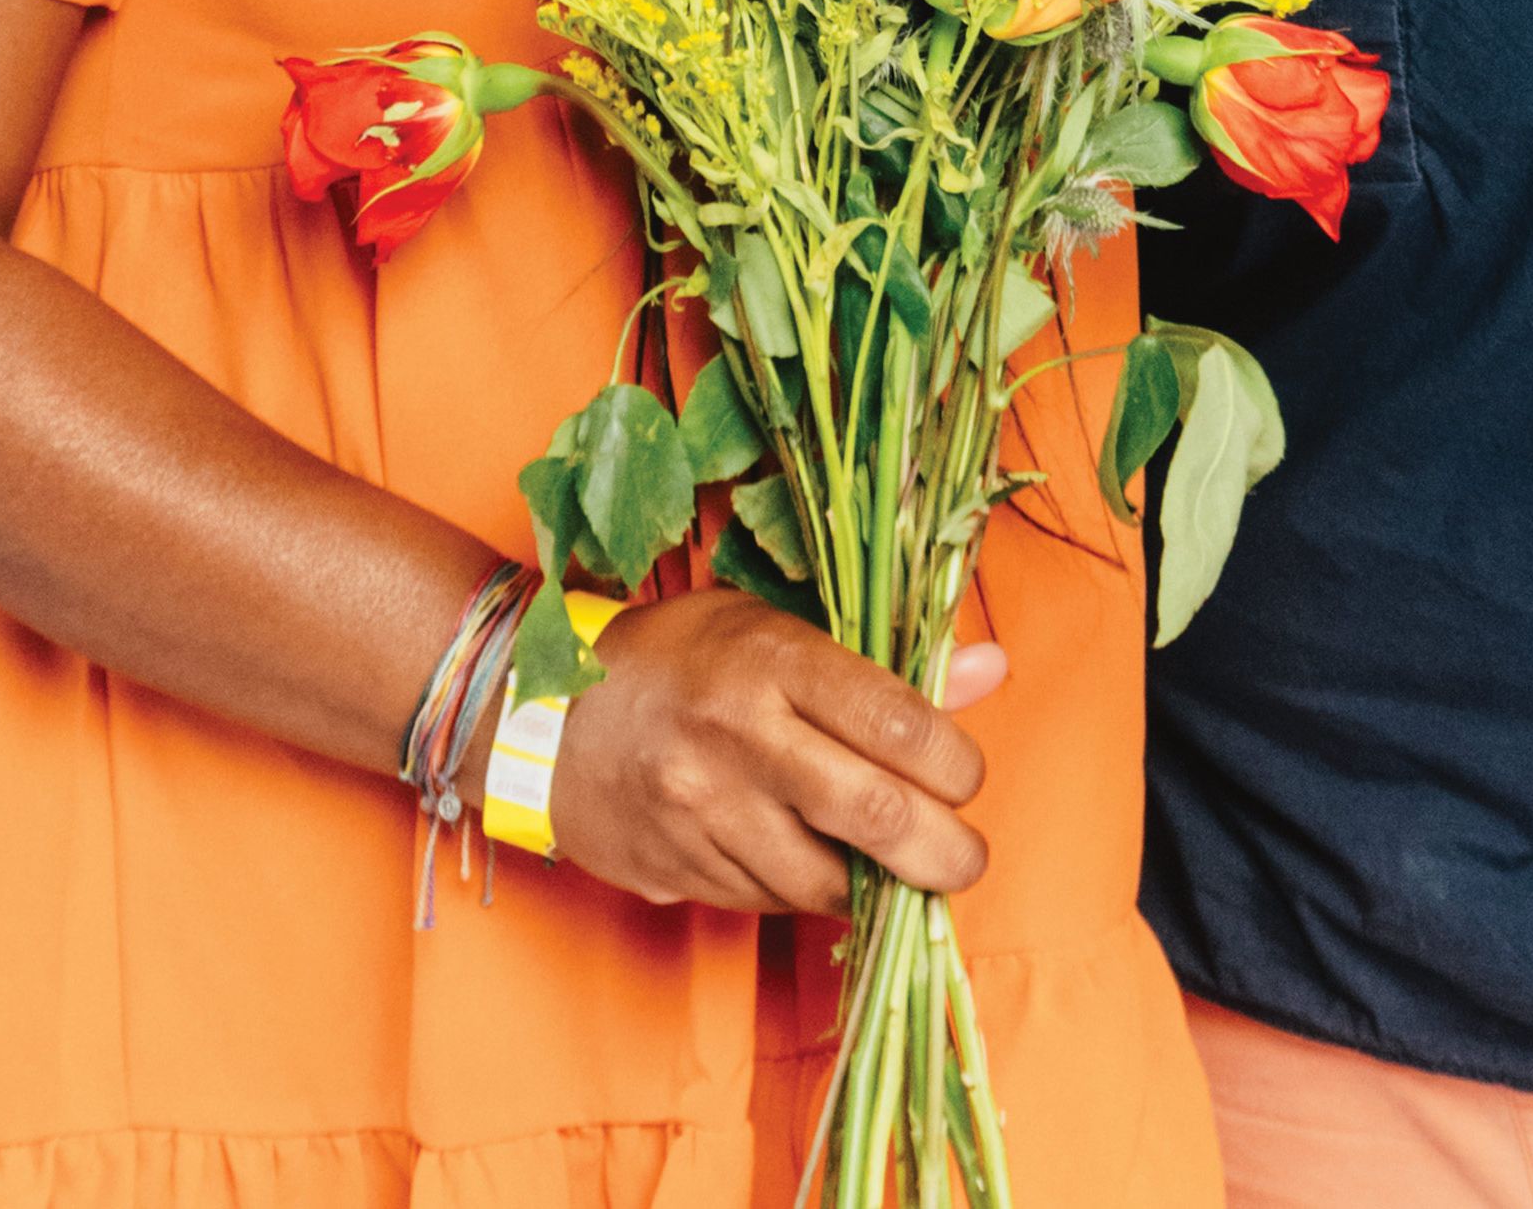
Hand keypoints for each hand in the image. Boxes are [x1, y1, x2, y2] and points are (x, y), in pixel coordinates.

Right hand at [543, 588, 1004, 913]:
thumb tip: (992, 671)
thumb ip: (881, 665)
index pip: (894, 722)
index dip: (955, 764)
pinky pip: (769, 903)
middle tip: (967, 861)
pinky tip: (815, 864)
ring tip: (895, 865)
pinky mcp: (678, 871)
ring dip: (874, 884)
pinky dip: (806, 893)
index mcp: (770, 659)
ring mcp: (702, 813)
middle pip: (873, 814)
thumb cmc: (677, 656)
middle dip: (943, 853)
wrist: (540, 712)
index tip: (969, 778)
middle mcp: (738, 738)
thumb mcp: (772, 629)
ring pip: (823, 880)